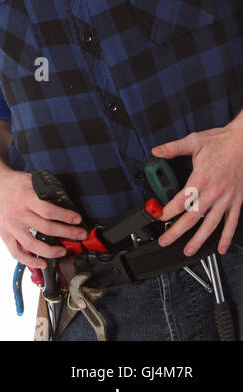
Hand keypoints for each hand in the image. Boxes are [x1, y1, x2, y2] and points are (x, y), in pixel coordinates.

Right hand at [0, 166, 87, 268]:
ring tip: (63, 251)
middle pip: (46, 228)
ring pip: (33, 244)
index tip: (78, 219)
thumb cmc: (12, 182)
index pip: (49, 211)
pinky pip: (16, 252)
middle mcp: (17, 213)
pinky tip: (42, 263)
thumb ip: (45, 191)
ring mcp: (10, 225)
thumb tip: (66, 202)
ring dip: (51, 251)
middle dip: (68, 233)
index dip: (66, 217)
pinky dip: (30, 260)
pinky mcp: (3, 233)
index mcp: (25, 198)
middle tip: (80, 235)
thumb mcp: (30, 180)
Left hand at [153, 123, 242, 255]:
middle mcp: (214, 192)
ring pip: (211, 224)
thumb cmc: (222, 142)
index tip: (159, 216)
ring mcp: (226, 199)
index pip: (181, 200)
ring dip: (199, 239)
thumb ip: (173, 148)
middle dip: (177, 231)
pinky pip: (232, 223)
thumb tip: (156, 151)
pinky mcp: (237, 202)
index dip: (168, 211)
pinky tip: (220, 248)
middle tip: (165, 241)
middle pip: (193, 217)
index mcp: (202, 178)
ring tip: (188, 250)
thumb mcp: (194, 141)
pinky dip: (227, 237)